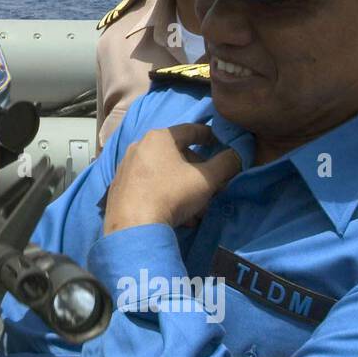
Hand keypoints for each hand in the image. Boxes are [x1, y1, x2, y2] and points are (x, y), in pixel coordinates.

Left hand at [103, 124, 240, 234]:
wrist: (133, 227)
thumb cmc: (172, 194)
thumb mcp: (207, 179)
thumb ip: (226, 163)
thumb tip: (237, 154)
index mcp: (159, 138)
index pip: (190, 130)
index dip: (209, 135)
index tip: (221, 142)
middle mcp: (139, 147)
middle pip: (177, 156)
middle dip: (198, 173)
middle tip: (213, 188)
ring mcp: (126, 168)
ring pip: (165, 175)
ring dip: (185, 189)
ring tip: (198, 210)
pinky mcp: (120, 189)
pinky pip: (151, 188)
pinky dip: (167, 198)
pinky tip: (179, 217)